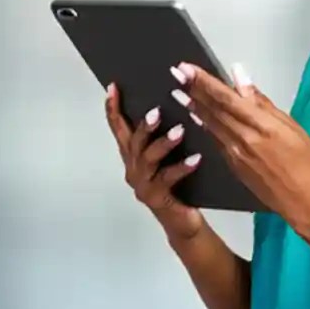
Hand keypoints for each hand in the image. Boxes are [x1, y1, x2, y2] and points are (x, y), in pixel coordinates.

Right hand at [103, 82, 206, 241]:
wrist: (184, 221)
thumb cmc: (180, 184)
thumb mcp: (171, 155)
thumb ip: (169, 133)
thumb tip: (180, 101)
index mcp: (134, 155)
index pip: (119, 127)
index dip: (114, 108)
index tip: (114, 87)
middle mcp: (133, 168)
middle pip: (132, 142)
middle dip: (143, 125)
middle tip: (156, 111)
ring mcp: (142, 184)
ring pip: (147, 159)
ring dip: (163, 143)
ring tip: (179, 131)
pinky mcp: (155, 198)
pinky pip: (166, 179)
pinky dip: (181, 167)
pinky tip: (195, 158)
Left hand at [170, 62, 309, 219]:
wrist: (301, 201)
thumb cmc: (305, 162)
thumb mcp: (291, 127)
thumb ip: (262, 103)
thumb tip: (241, 78)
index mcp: (261, 126)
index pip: (226, 98)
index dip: (204, 82)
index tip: (187, 68)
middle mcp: (243, 139)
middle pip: (213, 110)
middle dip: (192, 90)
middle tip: (176, 74)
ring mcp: (234, 153)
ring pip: (209, 125)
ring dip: (192, 107)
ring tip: (177, 92)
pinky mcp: (232, 165)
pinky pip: (214, 139)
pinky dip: (203, 125)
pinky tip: (195, 116)